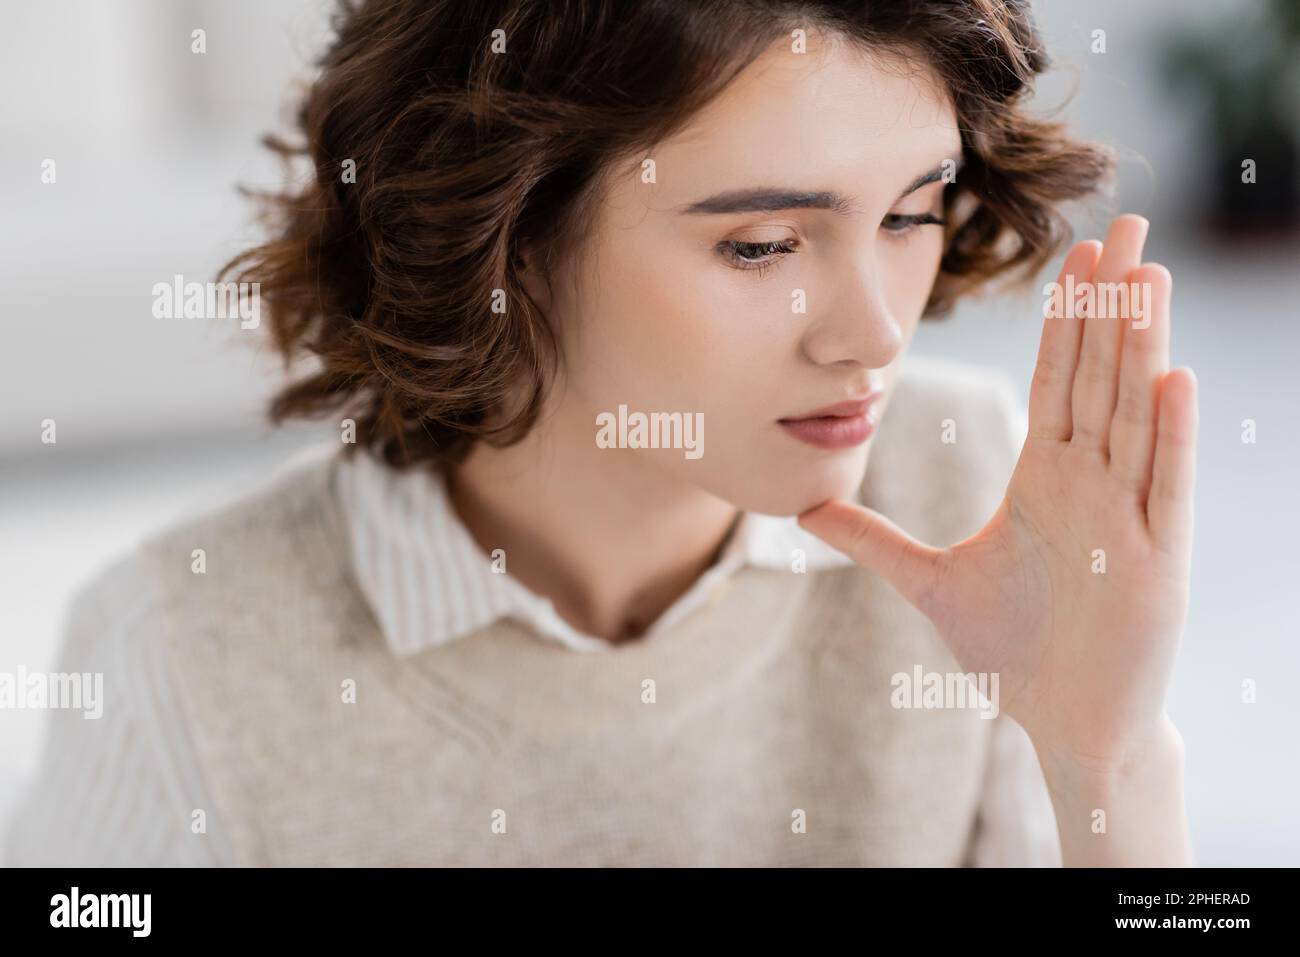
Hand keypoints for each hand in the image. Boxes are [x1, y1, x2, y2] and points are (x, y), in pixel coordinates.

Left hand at [798, 215, 1197, 774]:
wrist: (1063, 720)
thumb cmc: (1012, 649)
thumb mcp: (927, 581)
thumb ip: (870, 539)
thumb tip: (804, 509)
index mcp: (1045, 480)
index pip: (1057, 380)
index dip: (1063, 318)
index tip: (1072, 254)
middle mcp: (1091, 484)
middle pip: (1100, 377)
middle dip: (1111, 304)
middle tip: (1127, 224)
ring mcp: (1128, 518)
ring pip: (1134, 414)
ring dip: (1142, 346)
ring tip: (1148, 274)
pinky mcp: (1155, 564)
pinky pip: (1164, 489)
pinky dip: (1169, 436)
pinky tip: (1173, 378)